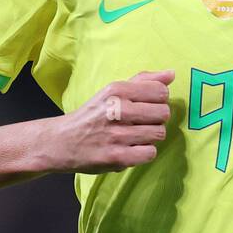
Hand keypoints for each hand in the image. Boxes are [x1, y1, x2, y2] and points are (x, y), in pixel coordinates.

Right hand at [46, 69, 173, 173]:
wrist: (61, 142)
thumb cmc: (92, 114)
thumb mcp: (113, 91)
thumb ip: (143, 81)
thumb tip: (171, 74)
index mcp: (117, 90)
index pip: (160, 92)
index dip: (159, 100)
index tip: (147, 105)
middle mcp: (117, 110)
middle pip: (163, 113)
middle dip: (157, 119)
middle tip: (142, 122)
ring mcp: (116, 135)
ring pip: (158, 134)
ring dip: (150, 136)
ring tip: (136, 136)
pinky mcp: (116, 157)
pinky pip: (149, 153)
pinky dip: (144, 152)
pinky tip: (133, 149)